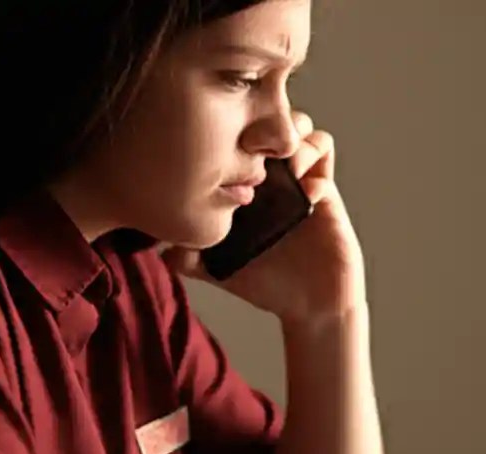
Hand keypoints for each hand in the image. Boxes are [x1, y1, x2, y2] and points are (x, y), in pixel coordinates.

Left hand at [164, 111, 365, 327]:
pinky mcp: (325, 186)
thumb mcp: (219, 269)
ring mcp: (299, 177)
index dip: (228, 134)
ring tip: (283, 166)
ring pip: (297, 125)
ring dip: (290, 136)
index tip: (219, 153)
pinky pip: (324, 147)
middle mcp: (271, 175)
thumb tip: (160, 248)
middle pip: (266, 119)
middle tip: (252, 151)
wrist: (310, 303)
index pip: (235, 138)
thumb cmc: (268, 283)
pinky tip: (305, 191)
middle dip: (261, 124)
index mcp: (244, 184)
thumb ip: (189, 259)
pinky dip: (314, 158)